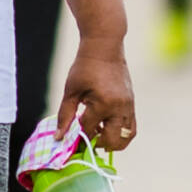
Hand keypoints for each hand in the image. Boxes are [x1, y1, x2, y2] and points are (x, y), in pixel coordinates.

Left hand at [55, 36, 136, 152]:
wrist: (105, 47)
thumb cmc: (85, 67)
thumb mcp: (71, 91)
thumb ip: (65, 116)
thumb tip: (59, 137)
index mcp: (103, 104)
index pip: (90, 131)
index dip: (78, 138)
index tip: (70, 140)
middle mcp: (119, 107)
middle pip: (113, 140)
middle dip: (98, 144)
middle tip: (86, 141)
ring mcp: (128, 106)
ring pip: (126, 136)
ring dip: (113, 142)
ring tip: (99, 137)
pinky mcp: (132, 103)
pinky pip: (131, 126)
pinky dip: (120, 132)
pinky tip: (106, 127)